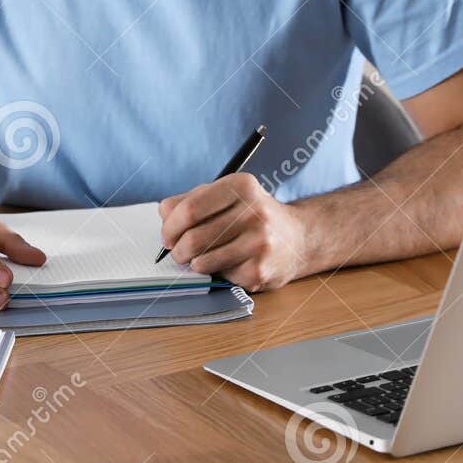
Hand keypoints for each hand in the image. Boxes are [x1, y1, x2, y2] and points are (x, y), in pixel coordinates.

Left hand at [158, 173, 308, 291]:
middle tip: (178, 253)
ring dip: (193, 264)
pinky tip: (229, 264)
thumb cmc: (252, 215)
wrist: (298, 238)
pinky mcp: (260, 270)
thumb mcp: (227, 195)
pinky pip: (220, 276)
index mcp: (242, 186)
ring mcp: (260, 242)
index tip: (167, 236)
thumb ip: (191, 200)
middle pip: (193, 237)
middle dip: (178, 250)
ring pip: (203, 261)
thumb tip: (164, 215)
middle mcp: (254, 211)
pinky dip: (216, 274)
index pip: (189, 209)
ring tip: (199, 260)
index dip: (170, 227)